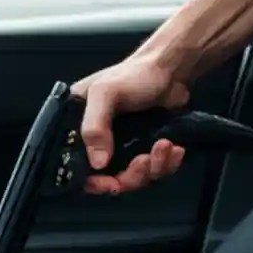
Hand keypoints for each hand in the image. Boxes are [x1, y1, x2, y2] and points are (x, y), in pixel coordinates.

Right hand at [71, 56, 190, 194]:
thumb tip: (98, 164)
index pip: (78, 167)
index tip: (111, 183)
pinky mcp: (146, 149)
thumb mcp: (105, 93)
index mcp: (80, 128)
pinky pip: (156, 171)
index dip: (94, 181)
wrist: (171, 69)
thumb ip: (94, 127)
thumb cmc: (135, 74)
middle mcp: (100, 142)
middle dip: (131, 176)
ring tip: (164, 146)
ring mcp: (124, 148)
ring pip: (136, 178)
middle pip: (110, 179)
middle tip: (144, 160)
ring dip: (153, 167)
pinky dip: (167, 164)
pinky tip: (175, 149)